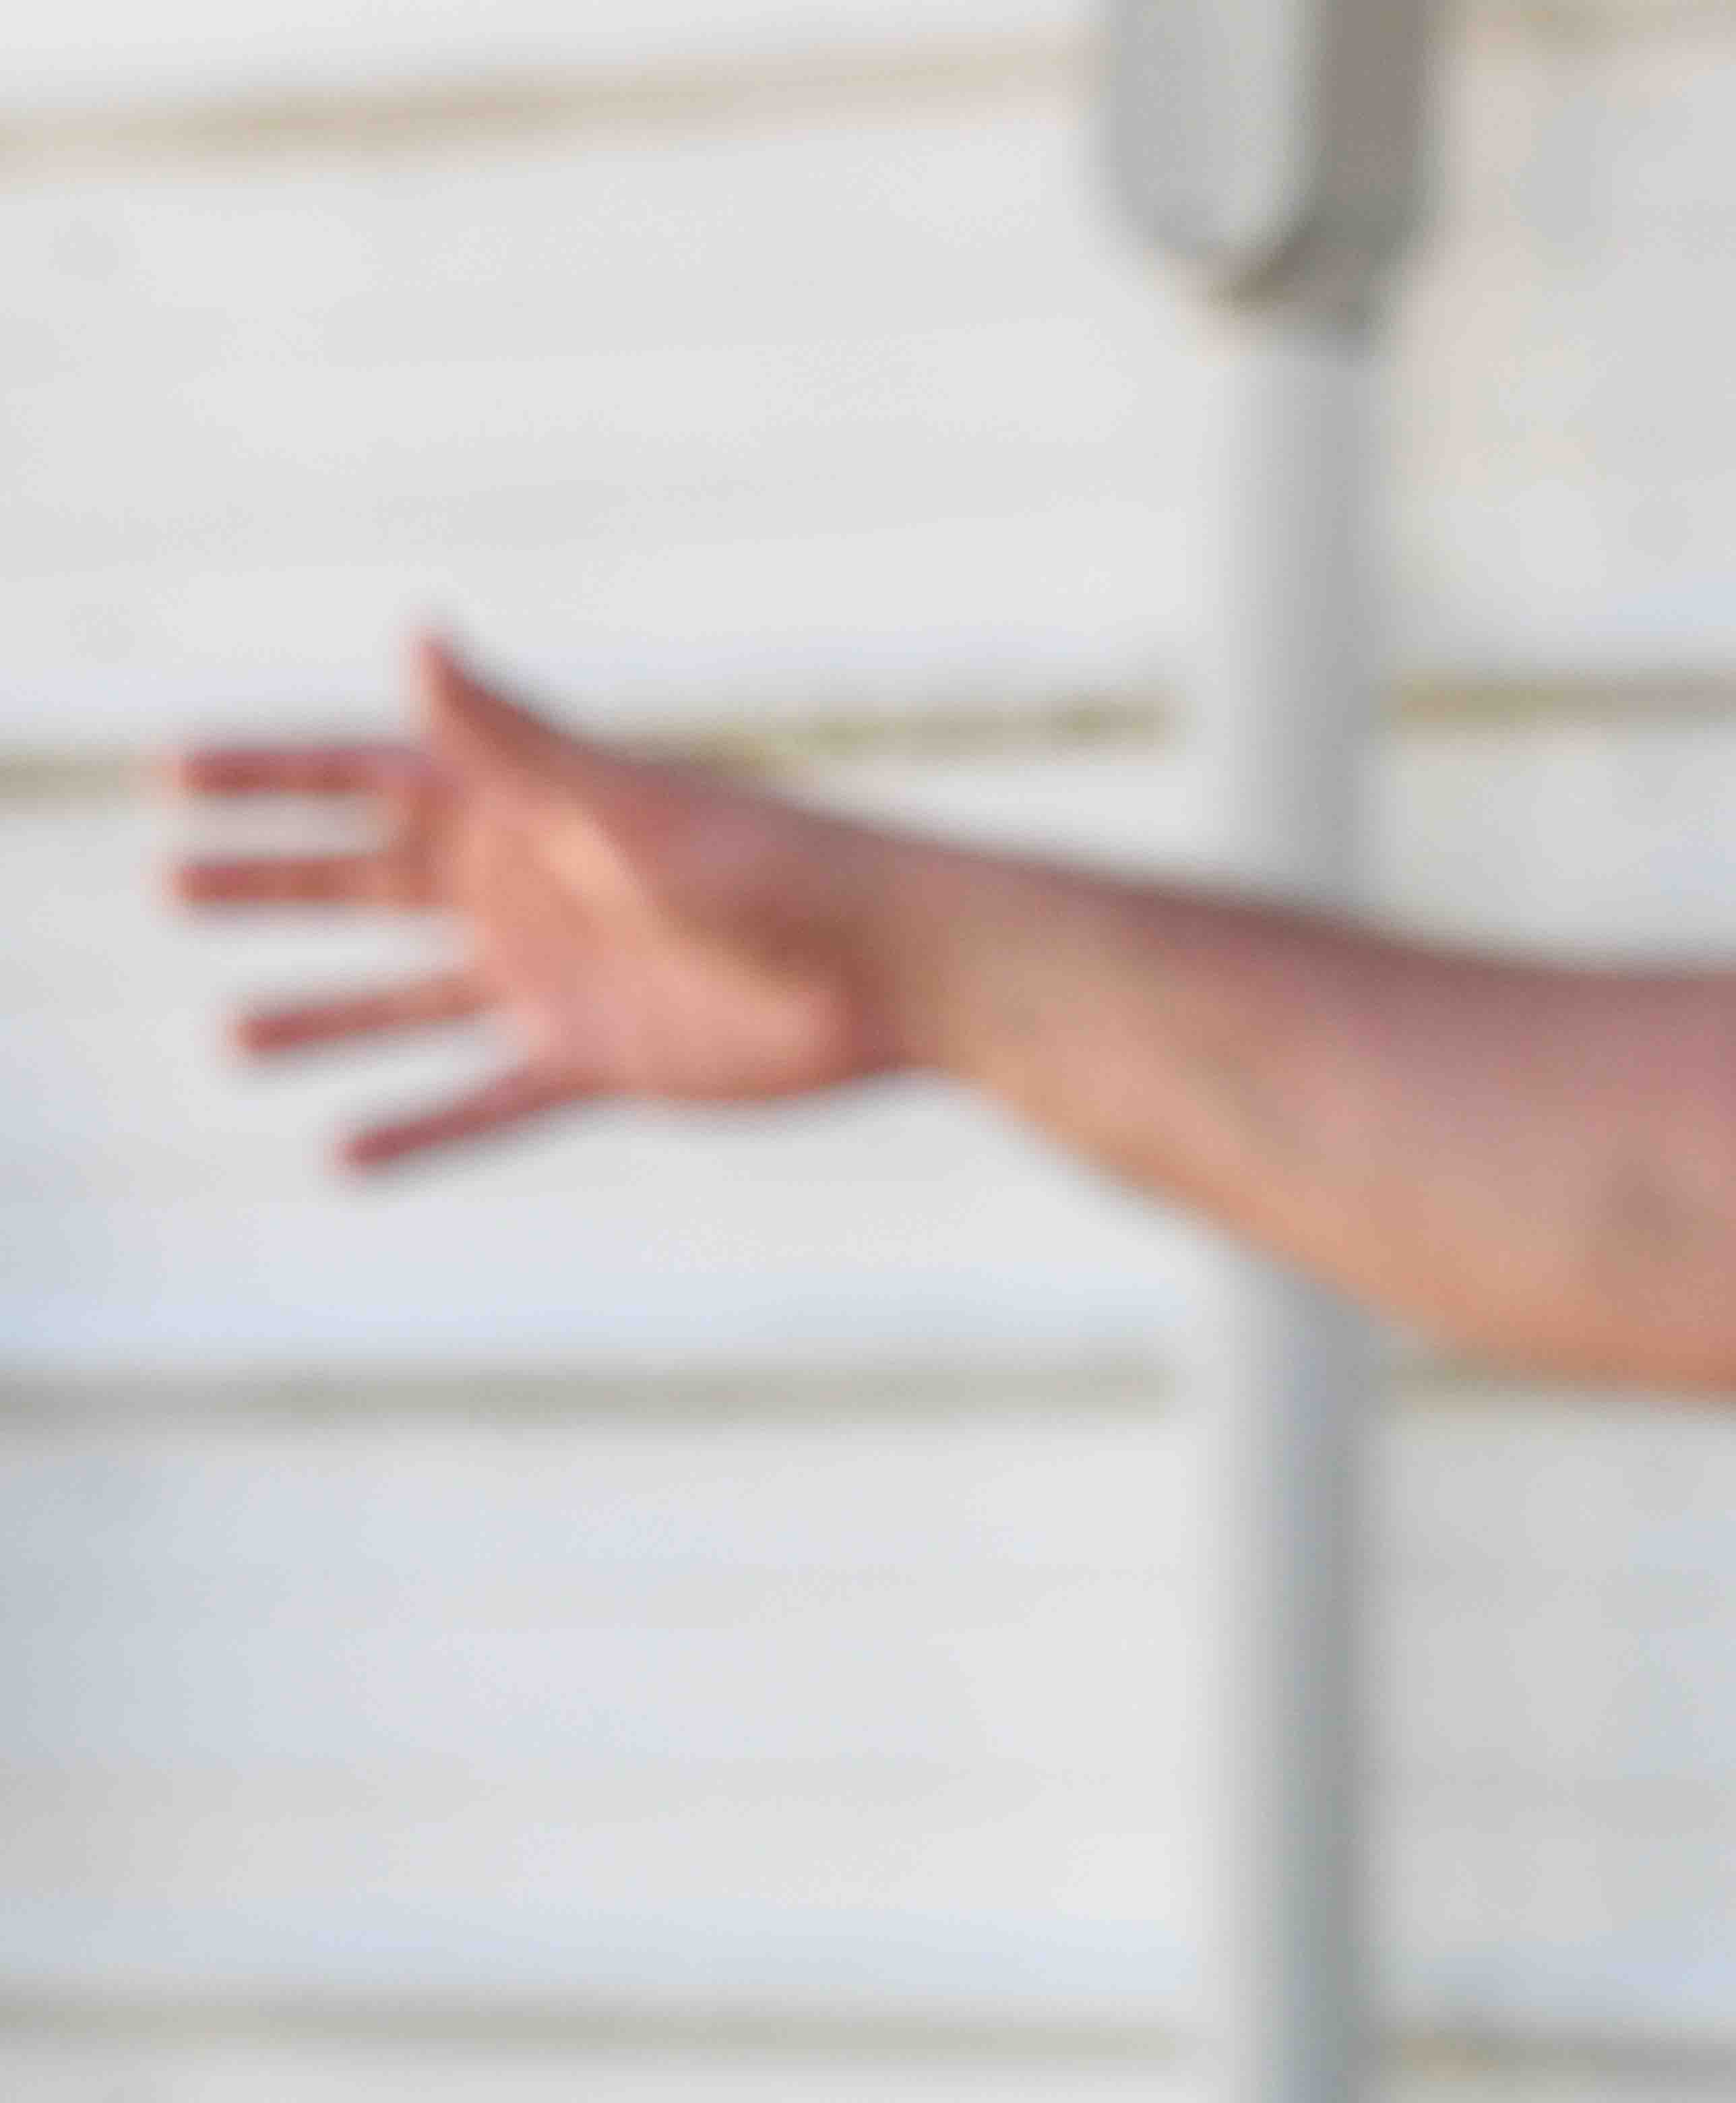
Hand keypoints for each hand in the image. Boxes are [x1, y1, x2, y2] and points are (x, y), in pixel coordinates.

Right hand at [167, 635, 908, 1167]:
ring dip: (323, 1017)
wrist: (889, 963)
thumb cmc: (770, 863)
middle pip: (367, 881)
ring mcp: (559, 978)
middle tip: (165, 888)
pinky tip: (341, 1153)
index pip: (365, 776)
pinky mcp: (601, 1061)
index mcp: (524, 808)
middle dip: (267, 882)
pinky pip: (487, 1100)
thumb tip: (414, 635)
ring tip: (229, 1039)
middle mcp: (529, 888)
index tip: (166, 777)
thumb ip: (511, 734)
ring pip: (410, 1001)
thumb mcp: (619, 802)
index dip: (268, 775)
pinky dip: (419, 1126)